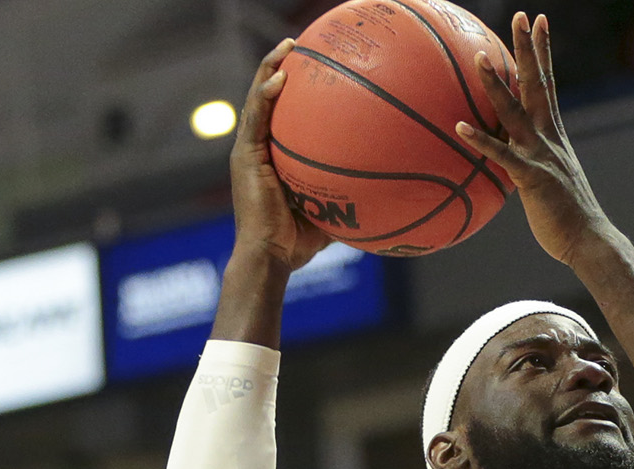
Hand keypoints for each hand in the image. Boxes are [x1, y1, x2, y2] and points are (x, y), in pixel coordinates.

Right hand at [231, 39, 331, 270]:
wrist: (270, 257)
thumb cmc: (299, 242)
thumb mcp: (330, 212)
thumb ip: (350, 196)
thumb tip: (389, 194)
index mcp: (272, 158)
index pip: (282, 116)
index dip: (293, 90)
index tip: (313, 70)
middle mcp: (257, 149)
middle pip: (267, 99)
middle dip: (280, 68)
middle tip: (298, 45)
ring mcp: (248, 151)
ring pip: (258, 100)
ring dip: (271, 70)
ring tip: (288, 47)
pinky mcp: (244, 157)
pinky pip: (257, 119)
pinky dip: (267, 96)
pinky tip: (282, 77)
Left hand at [457, 12, 612, 266]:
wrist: (588, 240)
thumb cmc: (565, 216)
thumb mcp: (547, 180)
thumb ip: (527, 160)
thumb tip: (506, 155)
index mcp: (554, 134)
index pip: (548, 84)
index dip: (543, 52)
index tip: (539, 22)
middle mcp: (550, 137)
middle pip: (538, 84)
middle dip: (529, 49)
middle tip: (522, 16)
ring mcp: (542, 155)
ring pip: (516, 113)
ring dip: (496, 85)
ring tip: (478, 58)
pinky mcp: (532, 178)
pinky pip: (503, 156)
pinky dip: (481, 141)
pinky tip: (459, 127)